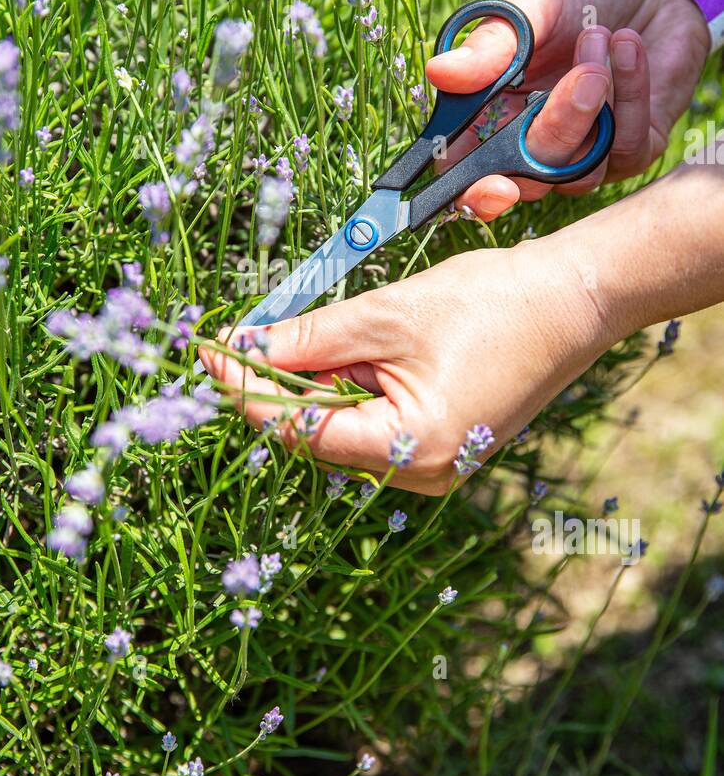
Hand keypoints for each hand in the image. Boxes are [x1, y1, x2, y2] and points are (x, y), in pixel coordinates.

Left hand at [199, 235, 608, 495]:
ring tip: (315, 334)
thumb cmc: (489, 304)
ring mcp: (433, 465)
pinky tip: (347, 353)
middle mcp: (419, 472)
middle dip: (278, 384)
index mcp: (407, 448)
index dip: (243, 389)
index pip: (297, 427)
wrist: (572, 303)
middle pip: (315, 435)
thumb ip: (308, 339)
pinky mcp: (441, 446)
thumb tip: (242, 346)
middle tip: (246, 333)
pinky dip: (348, 388)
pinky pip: (372, 424)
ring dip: (316, 382)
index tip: (203, 352)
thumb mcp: (385, 316)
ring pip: (342, 428)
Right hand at [425, 0, 709, 218]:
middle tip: (585, 73)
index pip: (466, 178)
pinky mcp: (632, 148)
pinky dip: (631, 91)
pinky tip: (629, 45)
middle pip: (528, 182)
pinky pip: (626, 146)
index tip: (496, 189)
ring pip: (580, 171)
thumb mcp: (533, 4)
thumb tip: (439, 73)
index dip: (475, 196)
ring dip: (593, 105)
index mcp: (489, 116)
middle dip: (555, 130)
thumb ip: (492, 46)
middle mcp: (531, 144)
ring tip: (601, 34)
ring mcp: (583, 153)